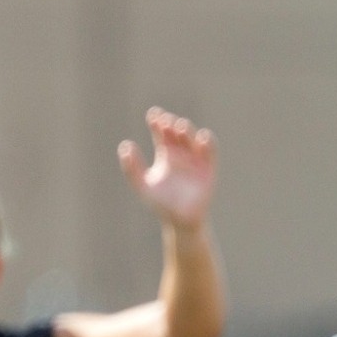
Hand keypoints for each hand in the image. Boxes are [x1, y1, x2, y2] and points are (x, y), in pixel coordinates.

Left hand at [120, 107, 215, 231]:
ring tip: (180, 126)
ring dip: (187, 131)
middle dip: (171, 125)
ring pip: (192, 140)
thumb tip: (125, 146)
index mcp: (166, 156)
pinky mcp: (209, 169)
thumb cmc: (161, 204)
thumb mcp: (142, 185)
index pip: (161, 134)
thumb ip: (131, 168)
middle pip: (176, 134)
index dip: (157, 123)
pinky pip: (210, 153)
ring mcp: (196, 161)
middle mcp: (182, 155)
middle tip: (165, 120)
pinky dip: (208, 143)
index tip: (153, 115)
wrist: (180, 220)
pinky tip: (201, 137)